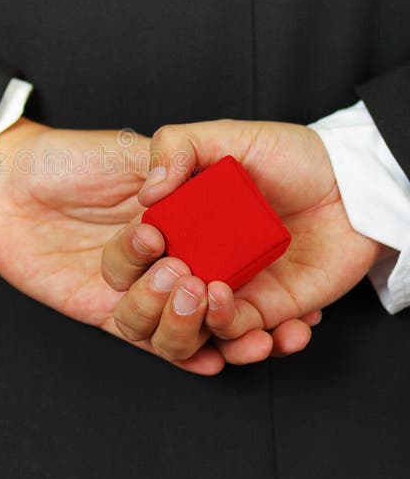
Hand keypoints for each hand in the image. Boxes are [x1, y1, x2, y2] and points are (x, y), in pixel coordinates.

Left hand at [0, 119, 310, 374]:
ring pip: (176, 327)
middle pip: (207, 304)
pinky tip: (207, 361)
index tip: (289, 300)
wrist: (8, 183)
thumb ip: (178, 169)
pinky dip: (180, 355)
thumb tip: (223, 191)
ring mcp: (133, 290)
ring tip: (182, 285)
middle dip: (224, 310)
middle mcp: (161, 263)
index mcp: (177, 226)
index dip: (258, 284)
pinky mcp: (101, 312)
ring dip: (187, 318)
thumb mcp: (135, 154)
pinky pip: (144, 340)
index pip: (227, 262)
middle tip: (215, 288)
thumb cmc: (71, 159)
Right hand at [102, 119, 392, 359]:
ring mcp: (226, 289)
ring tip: (220, 295)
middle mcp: (193, 262)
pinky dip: (246, 342)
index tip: (152, 243)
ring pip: (188, 335)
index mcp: (175, 226)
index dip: (128, 259)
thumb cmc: (290, 156)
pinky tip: (266, 325)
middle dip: (155, 305)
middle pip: (146, 309)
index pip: (128, 258)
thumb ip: (176, 146)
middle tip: (185, 278)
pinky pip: (241, 340)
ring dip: (196, 326)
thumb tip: (148, 193)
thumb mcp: (228, 136)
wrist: (350, 183)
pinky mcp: (263, 310)